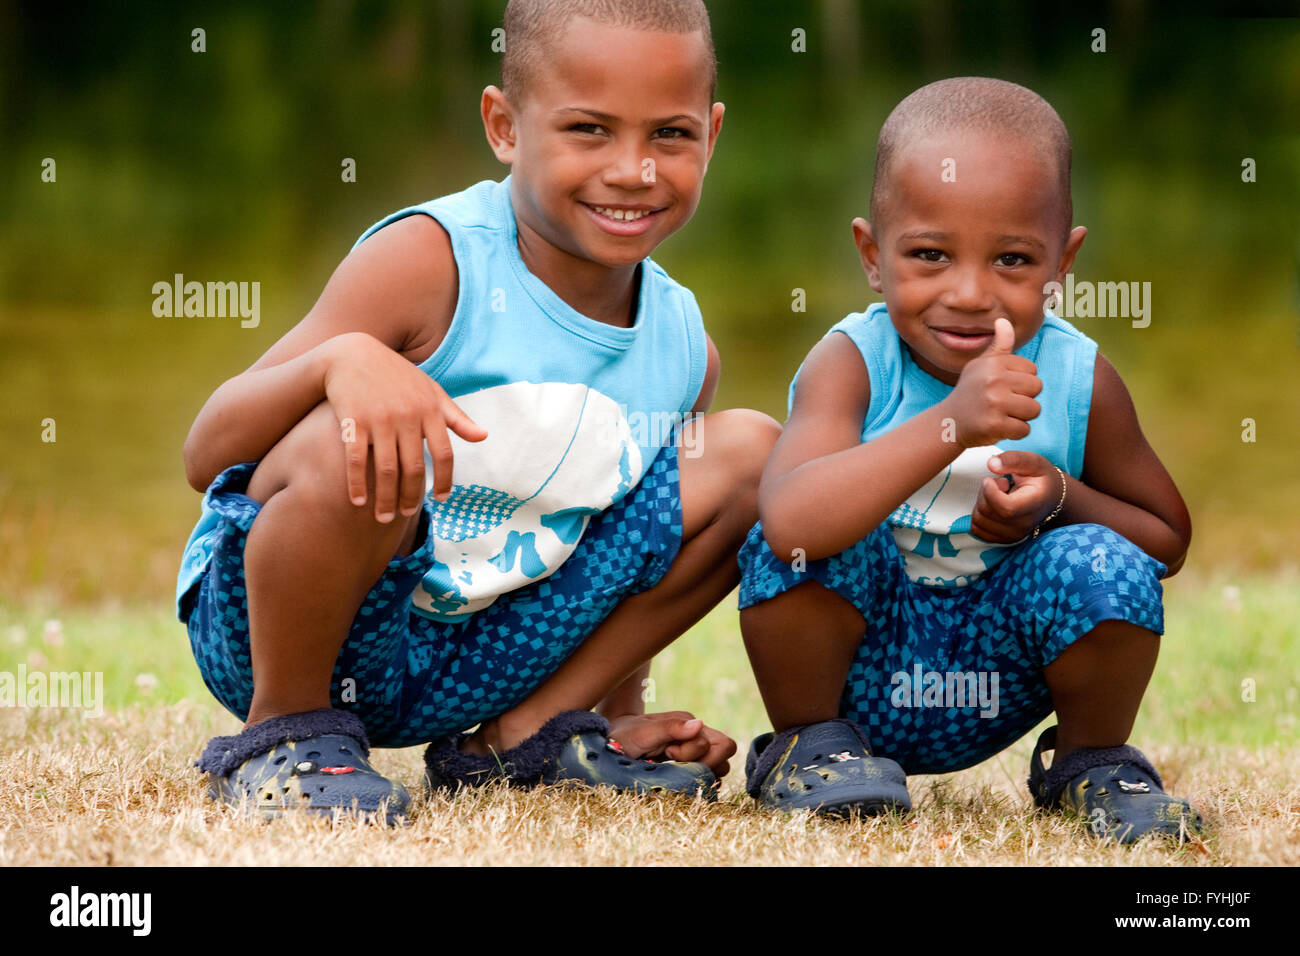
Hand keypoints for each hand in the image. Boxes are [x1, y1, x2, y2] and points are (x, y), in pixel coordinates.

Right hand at [322, 332, 487, 520]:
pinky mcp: (353, 422)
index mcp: (430, 411)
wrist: (352, 354)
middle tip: (407, 513)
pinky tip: (359, 502)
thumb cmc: (397, 377)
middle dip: (411, 497)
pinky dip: (357, 485)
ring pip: (386, 470)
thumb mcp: (431, 391)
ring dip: (386, 499)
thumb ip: (457, 417)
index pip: (445, 454)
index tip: (440, 499)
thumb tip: (484, 437)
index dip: (445, 481)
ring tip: (384, 517)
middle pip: (414, 468)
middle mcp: (407, 417)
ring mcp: (379, 420)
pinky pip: (356, 461)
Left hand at [605, 711, 736, 778]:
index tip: (670, 753)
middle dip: (704, 765)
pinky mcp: (688, 764)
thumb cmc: (624, 735)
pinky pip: (707, 775)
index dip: (699, 754)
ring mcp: (692, 749)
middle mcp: (694, 735)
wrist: (610, 740)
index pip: (722, 745)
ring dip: (698, 773)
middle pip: (725, 755)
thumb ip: (671, 728)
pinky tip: (674, 777)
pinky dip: (695, 780)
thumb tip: (699, 724)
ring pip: (719, 767)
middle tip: (673, 763)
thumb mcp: (643, 732)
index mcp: (688, 723)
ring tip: (671, 769)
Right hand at [943, 317, 1042, 447]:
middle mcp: (994, 380)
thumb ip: (999, 346)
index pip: (1032, 370)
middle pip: (1037, 388)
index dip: (1021, 381)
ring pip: (1034, 409)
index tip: (1002, 387)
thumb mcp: (981, 365)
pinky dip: (1015, 433)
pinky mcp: (995, 425)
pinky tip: (999, 427)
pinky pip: (1025, 429)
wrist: (948, 422)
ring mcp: (995, 403)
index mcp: (993, 364)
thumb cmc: (970, 392)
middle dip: (1024, 398)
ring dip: (1022, 416)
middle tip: (1003, 403)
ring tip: (1002, 414)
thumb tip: (1004, 320)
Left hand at [970, 450, 1063, 542]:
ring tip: (999, 494)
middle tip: (1000, 483)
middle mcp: (1024, 525)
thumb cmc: (1041, 478)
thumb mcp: (1033, 462)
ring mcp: (1013, 535)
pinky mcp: (1003, 540)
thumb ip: (1013, 459)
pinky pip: (976, 529)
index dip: (991, 491)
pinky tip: (993, 506)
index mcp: (1033, 505)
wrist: (1050, 498)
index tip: (995, 479)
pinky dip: (979, 515)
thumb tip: (991, 463)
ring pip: (978, 520)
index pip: (1004, 508)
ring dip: (981, 503)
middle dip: (985, 492)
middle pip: (987, 512)